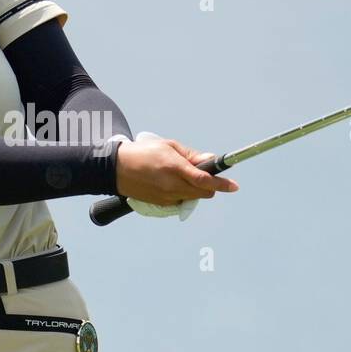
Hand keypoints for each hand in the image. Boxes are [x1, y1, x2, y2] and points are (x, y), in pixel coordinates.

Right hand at [111, 131, 238, 215]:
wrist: (116, 169)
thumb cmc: (142, 153)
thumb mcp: (168, 146)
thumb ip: (191, 155)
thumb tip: (209, 159)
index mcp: (174, 168)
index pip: (204, 180)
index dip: (222, 184)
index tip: (234, 186)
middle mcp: (172, 185)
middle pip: (204, 192)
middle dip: (209, 185)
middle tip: (201, 173)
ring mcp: (167, 197)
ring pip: (194, 198)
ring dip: (196, 189)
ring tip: (180, 175)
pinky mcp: (161, 204)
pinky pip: (181, 201)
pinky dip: (183, 194)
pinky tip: (170, 183)